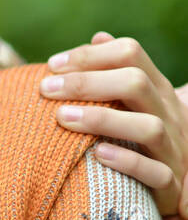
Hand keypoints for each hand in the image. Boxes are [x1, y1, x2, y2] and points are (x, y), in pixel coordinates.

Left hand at [40, 33, 186, 219]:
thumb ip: (114, 71)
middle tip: (46, 89)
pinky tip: (97, 154)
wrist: (181, 183)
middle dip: (87, 82)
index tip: (52, 66)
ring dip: (102, 119)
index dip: (90, 54)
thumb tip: (98, 36)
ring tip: (62, 118)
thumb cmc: (140, 135)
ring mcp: (173, 148)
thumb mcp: (133, 101)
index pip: (130, 53)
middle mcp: (168, 113)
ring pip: (149, 126)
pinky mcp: (170, 183)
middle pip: (136, 83)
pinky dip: (127, 162)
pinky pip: (157, 173)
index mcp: (156, 88)